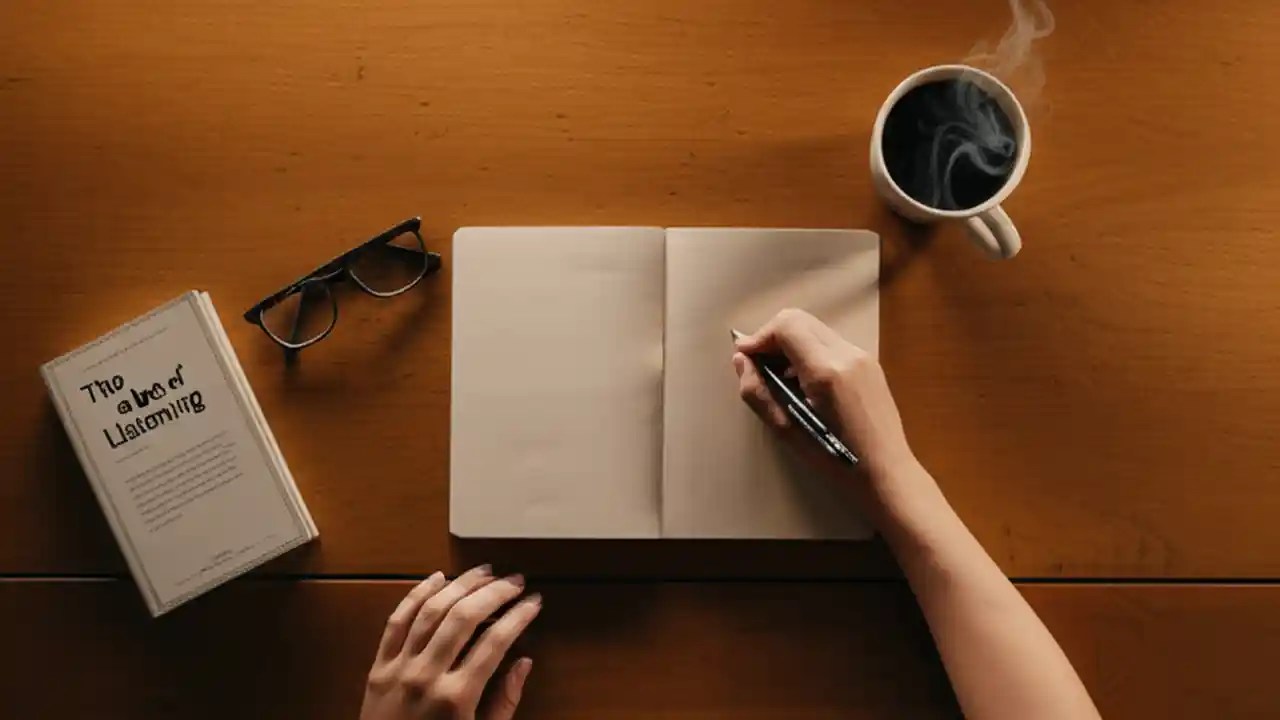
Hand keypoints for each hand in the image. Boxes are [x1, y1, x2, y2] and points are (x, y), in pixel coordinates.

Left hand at [360, 565, 541, 719]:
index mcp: (457, 699)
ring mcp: (400, 669)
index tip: (533, 603)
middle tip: (514, 581)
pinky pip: (397, 620)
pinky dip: (417, 595)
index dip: (519, 616)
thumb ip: (504, 702)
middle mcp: (427, 677)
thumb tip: (524, 663)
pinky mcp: (379, 667)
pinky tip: (437, 579)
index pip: (496, 642)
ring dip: (460, 585)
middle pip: (464, 617)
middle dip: (494, 592)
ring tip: (483, 572)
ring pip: (431, 611)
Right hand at [732, 308, 914, 481]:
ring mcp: (862, 356)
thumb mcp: (787, 432)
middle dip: (772, 338)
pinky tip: (804, 383)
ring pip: (814, 329)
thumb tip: (742, 361)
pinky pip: (829, 343)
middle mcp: (848, 355)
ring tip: (780, 379)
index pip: (786, 326)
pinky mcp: (869, 363)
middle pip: (799, 320)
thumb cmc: (837, 462)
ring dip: (790, 345)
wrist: (887, 473)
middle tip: (759, 368)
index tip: (746, 358)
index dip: (759, 337)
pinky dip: (808, 352)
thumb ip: (758, 393)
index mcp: (827, 372)